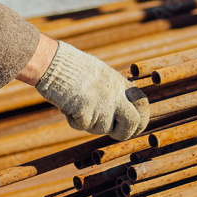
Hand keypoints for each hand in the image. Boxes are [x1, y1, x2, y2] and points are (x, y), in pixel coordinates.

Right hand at [34, 42, 149, 140]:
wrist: (53, 62)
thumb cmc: (74, 68)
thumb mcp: (103, 77)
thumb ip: (115, 93)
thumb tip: (122, 115)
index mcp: (122, 84)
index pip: (143, 106)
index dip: (140, 122)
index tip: (132, 128)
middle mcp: (116, 94)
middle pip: (132, 123)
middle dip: (123, 133)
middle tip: (112, 132)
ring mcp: (102, 103)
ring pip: (102, 129)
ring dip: (89, 123)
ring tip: (78, 104)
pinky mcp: (86, 111)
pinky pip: (82, 126)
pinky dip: (73, 120)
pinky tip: (67, 104)